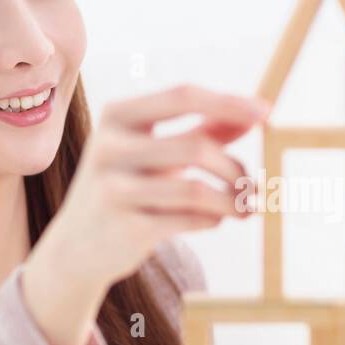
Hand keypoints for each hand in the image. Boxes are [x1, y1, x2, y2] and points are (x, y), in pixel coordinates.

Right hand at [24, 84, 267, 344]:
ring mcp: (114, 189)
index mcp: (117, 116)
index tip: (267, 113)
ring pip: (196, 190)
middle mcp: (110, 147)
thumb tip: (258, 113)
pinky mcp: (126, 227)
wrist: (77, 247)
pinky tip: (215, 219)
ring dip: (232, 200)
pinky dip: (213, 219)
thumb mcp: (156, 151)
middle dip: (234, 168)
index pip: (182, 96)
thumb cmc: (127, 187)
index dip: (228, 102)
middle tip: (250, 185)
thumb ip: (204, 129)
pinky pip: (189, 220)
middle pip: (196, 147)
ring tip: (245, 207)